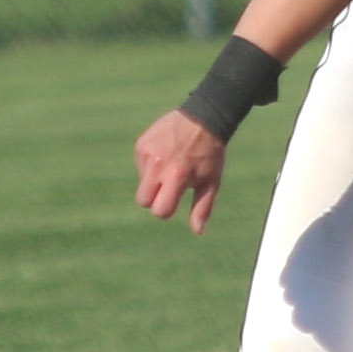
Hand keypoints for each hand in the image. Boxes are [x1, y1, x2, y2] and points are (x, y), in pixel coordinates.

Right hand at [134, 109, 225, 234]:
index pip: (159, 210)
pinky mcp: (141, 144)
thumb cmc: (210, 155)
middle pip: (143, 200)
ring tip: (172, 165)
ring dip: (154, 181)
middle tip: (170, 187)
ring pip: (142, 183)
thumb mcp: (211, 182)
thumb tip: (198, 232)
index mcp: (177, 176)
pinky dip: (151, 165)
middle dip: (155, 199)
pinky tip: (166, 154)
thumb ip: (202, 208)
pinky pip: (141, 166)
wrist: (203, 119)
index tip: (174, 201)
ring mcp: (147, 153)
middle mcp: (158, 165)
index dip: (166, 210)